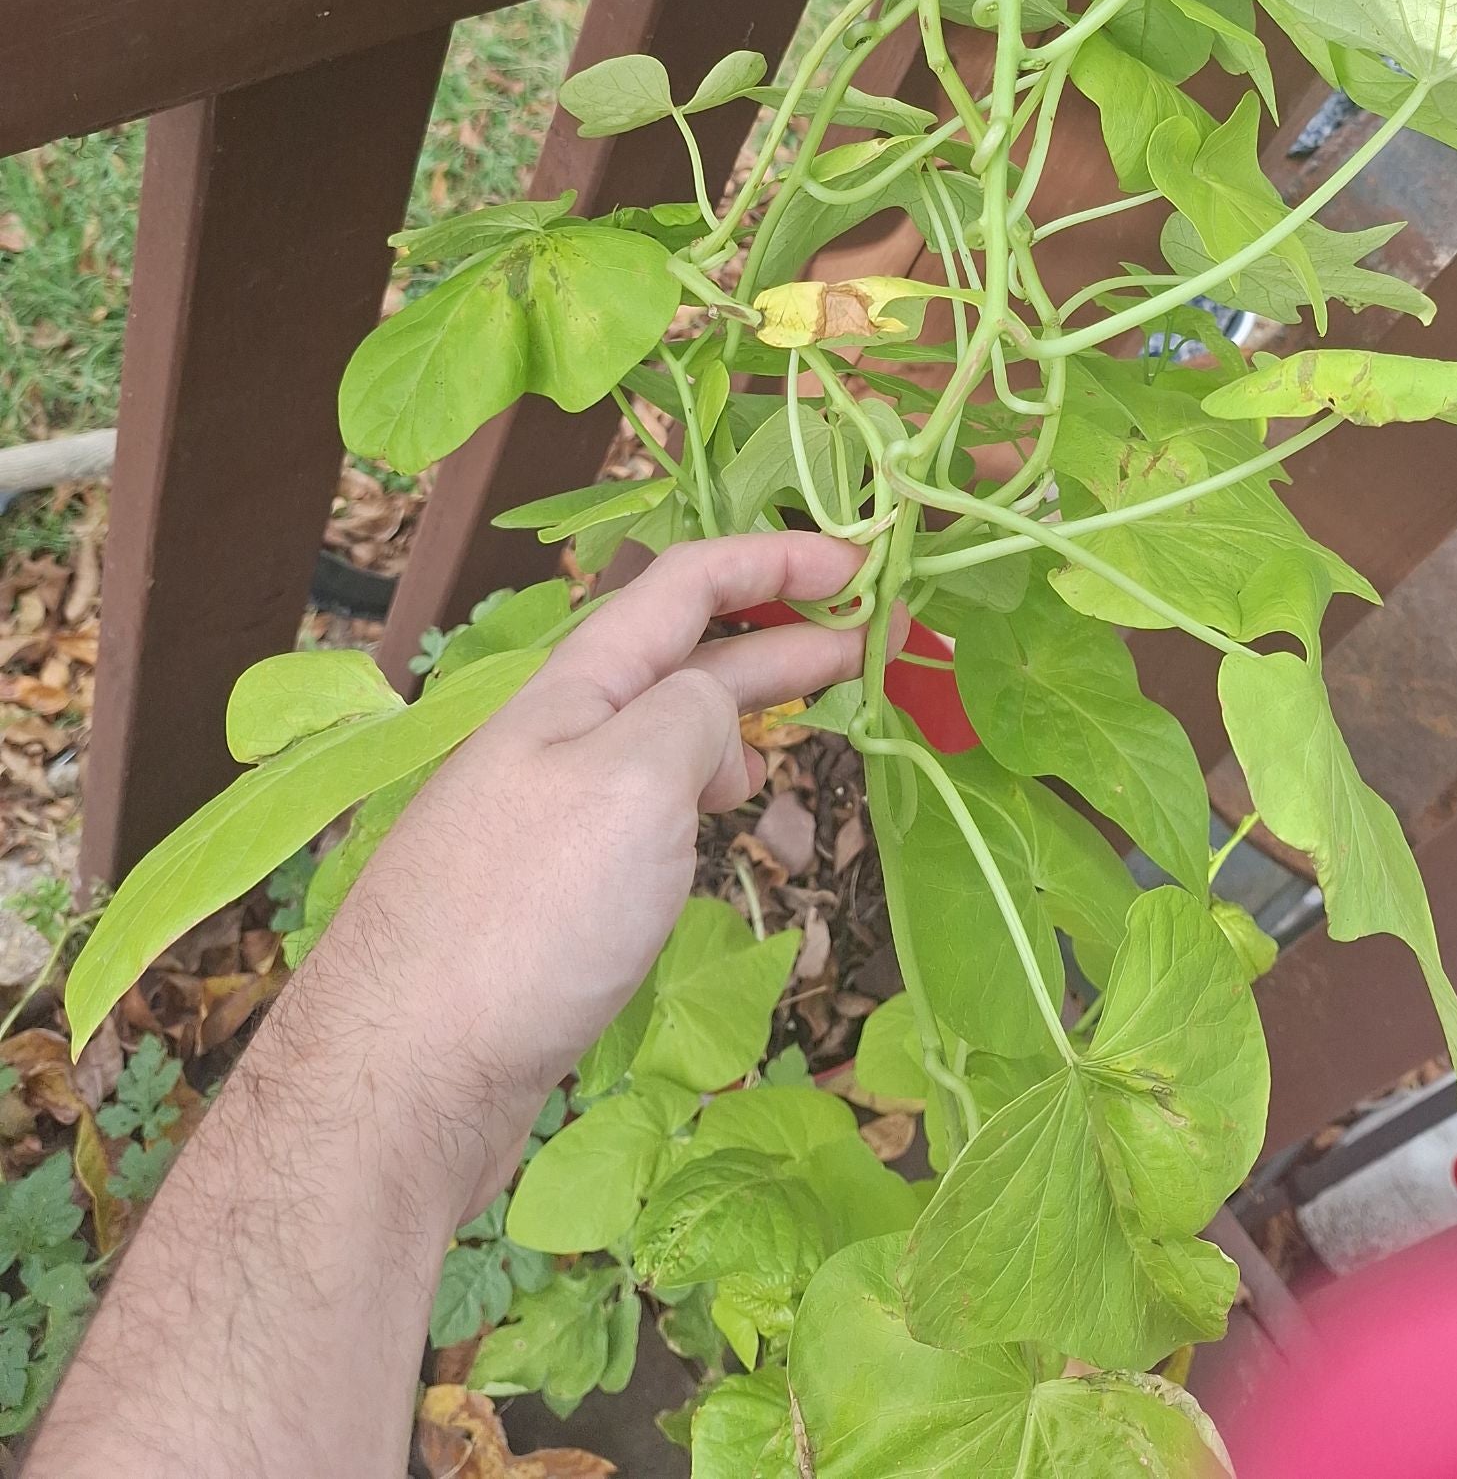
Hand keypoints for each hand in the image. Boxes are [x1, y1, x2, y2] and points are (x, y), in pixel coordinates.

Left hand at [293, 531, 873, 1220]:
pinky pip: (643, 809)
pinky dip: (700, 792)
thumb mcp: (632, 780)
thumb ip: (692, 715)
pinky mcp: (548, 895)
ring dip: (740, 715)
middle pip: (682, 656)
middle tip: (869, 646)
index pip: (683, 581)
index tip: (861, 561)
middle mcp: (558, 736)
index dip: (773, 559)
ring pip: (662, 735)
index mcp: (575, 688)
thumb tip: (715, 713)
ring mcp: (548, 817)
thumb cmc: (526, 916)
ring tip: (803, 736)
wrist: (404, 1079)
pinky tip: (718, 827)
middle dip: (776, 636)